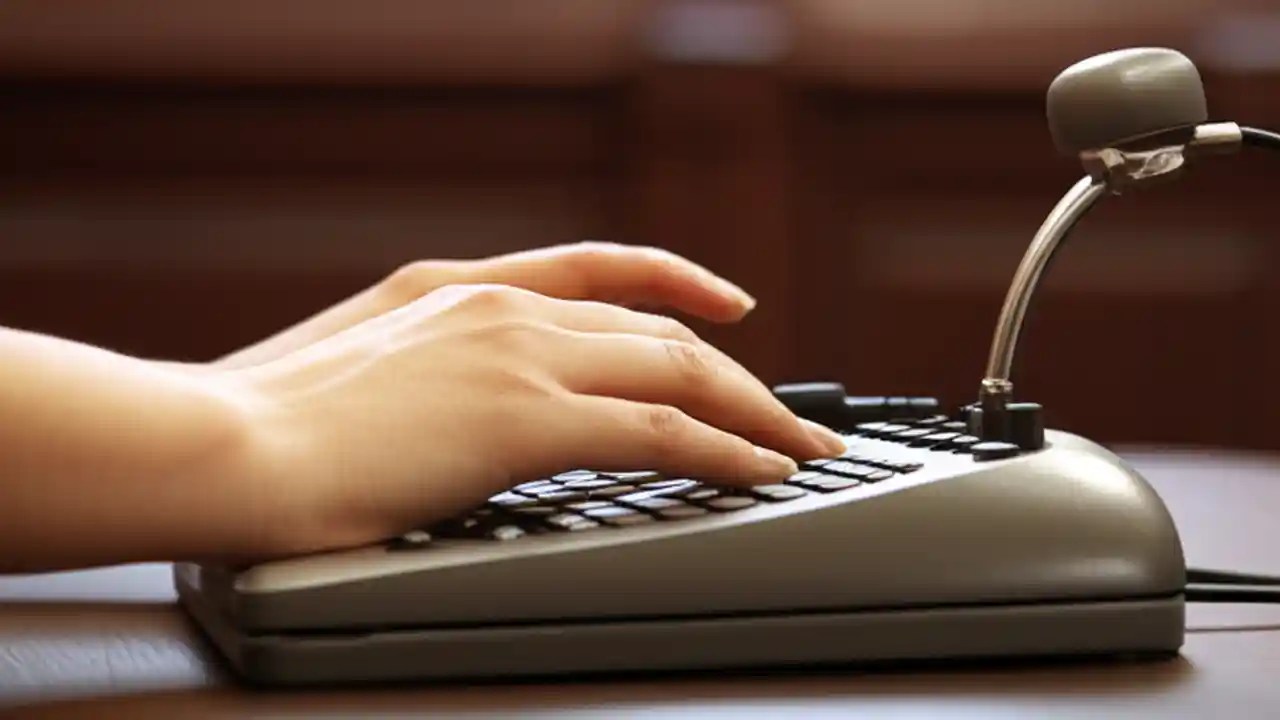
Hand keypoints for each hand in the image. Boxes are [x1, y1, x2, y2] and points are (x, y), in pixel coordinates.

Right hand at [228, 283, 844, 556]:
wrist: (217, 444)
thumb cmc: (256, 421)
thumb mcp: (344, 361)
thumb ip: (409, 361)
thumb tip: (433, 397)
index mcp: (454, 286)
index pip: (597, 268)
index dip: (675, 281)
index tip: (727, 299)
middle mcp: (498, 305)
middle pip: (655, 326)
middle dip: (733, 369)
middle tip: (782, 406)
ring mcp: (515, 354)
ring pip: (675, 368)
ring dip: (751, 410)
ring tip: (800, 445)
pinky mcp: (523, 418)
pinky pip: (659, 428)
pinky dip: (724, 447)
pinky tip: (759, 467)